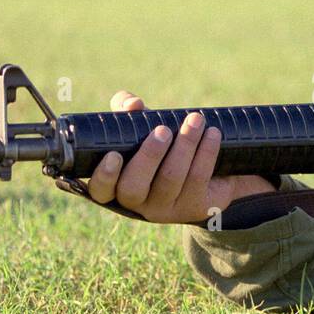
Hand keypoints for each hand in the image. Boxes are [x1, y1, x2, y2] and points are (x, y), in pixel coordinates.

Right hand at [85, 90, 273, 222]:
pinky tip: (212, 134)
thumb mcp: (145, 128)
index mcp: (118, 185)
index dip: (104, 176)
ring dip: (185, 145)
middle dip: (149, 156)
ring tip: (196, 120)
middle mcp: (139, 204)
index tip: (114, 154)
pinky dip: (206, 153)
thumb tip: (131, 103)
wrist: (212, 171)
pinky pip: (198, 179)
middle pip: (134, 188)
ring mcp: (167, 209)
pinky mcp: (195, 207)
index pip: (100, 191)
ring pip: (171, 179)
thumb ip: (130, 113)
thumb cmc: (164, 146)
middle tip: (162, 130)